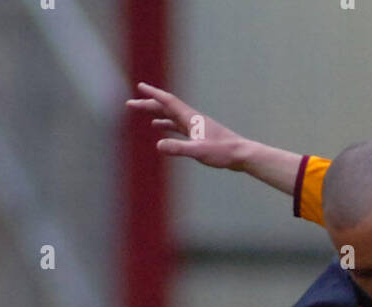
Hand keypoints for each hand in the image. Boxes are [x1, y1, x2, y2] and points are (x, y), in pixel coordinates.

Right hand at [126, 83, 247, 169]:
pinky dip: (167, 127)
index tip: (140, 86)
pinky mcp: (199, 136)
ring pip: (171, 117)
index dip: (153, 94)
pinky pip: (178, 128)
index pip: (168, 101)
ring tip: (143, 113)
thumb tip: (159, 145)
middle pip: (166, 108)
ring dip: (156, 114)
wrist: (240, 155)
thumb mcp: (198, 152)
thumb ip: (178, 148)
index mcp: (190, 118)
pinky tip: (161, 132)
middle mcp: (191, 119)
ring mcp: (195, 127)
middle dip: (148, 104)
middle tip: (131, 103)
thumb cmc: (222, 152)